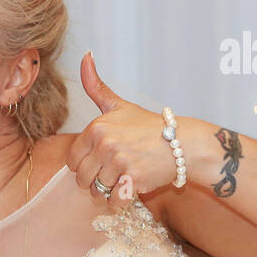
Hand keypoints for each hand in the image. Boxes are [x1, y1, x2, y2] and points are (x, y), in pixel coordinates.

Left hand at [66, 52, 182, 202]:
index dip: (86, 165)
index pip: (72, 161)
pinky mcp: (133, 179)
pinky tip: (131, 188)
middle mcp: (104, 144)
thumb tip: (85, 55)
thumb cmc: (150, 127)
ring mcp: (118, 162)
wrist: (183, 144)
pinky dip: (120, 201)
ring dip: (108, 191)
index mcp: (96, 128)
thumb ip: (97, 86)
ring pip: (96, 192)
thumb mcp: (120, 106)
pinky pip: (113, 202)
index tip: (103, 160)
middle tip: (115, 172)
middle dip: (95, 180)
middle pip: (81, 179)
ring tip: (124, 178)